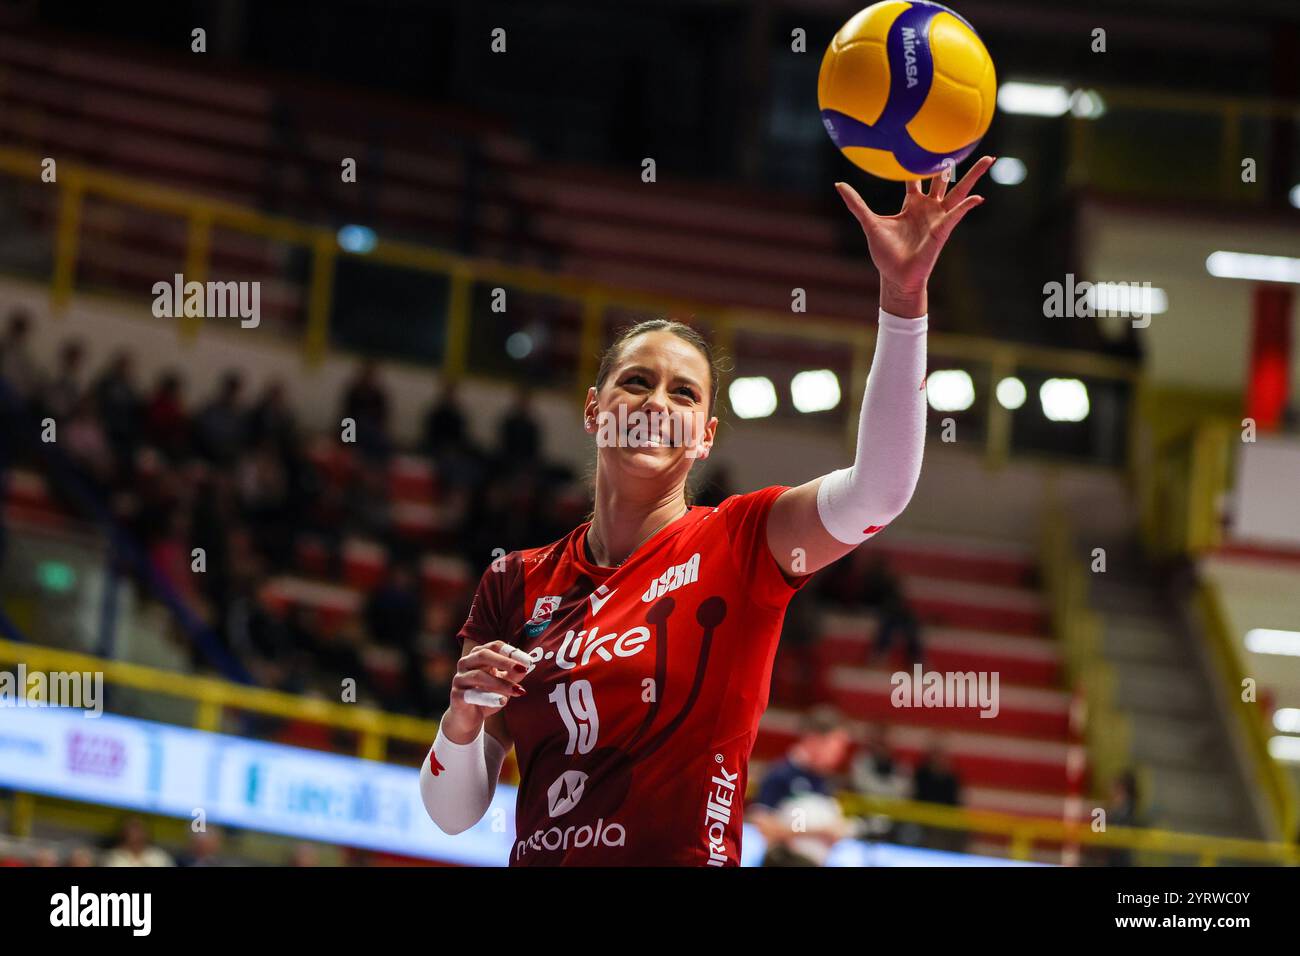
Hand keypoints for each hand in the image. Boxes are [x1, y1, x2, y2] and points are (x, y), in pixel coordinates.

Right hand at [443, 639, 529, 741]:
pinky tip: (502, 701)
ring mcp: (459, 678)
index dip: (512, 652)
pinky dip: (488, 698)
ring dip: (500, 683)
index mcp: (478, 654)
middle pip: (483, 655)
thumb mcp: (504, 682)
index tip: (529, 661)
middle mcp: (466, 662)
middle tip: (523, 669)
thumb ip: (513, 674)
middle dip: (505, 662)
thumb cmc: (488, 694)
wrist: (469, 717)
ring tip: (518, 690)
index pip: (495, 646)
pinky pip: (472, 694)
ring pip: (478, 676)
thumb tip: (526, 666)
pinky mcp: (456, 695)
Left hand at [836, 155, 993, 316]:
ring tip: (989, 158)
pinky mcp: (943, 230)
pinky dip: (966, 206)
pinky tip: (977, 198)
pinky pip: (957, 215)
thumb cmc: (885, 253)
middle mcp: (928, 208)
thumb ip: (856, 203)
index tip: (924, 140)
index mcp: (912, 204)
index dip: (919, 160)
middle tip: (962, 141)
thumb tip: (838, 184)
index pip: (917, 177)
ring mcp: (938, 218)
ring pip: (959, 191)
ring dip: (973, 176)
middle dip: (953, 162)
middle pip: (944, 179)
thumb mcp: (869, 222)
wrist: (895, 276)